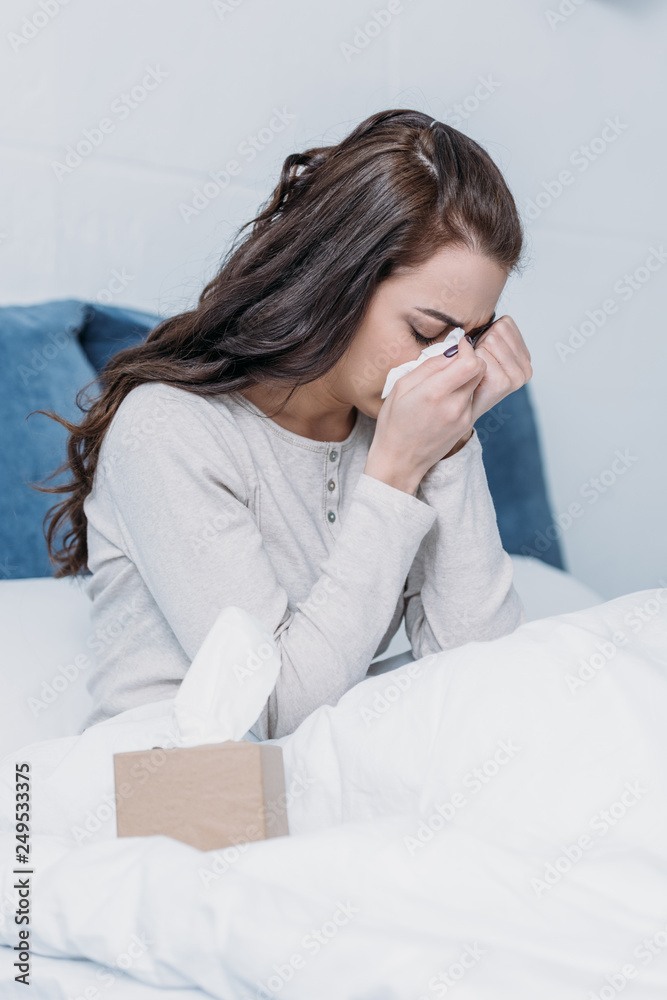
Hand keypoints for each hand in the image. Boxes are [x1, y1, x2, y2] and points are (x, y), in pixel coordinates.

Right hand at [365, 344, 486, 491]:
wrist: (400, 460)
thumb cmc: (394, 422)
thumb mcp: (401, 386)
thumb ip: (429, 366)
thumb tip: (451, 351)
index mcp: (434, 393)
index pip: (471, 363)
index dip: (467, 349)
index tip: (458, 346)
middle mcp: (454, 405)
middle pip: (480, 370)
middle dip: (469, 360)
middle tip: (453, 361)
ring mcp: (463, 417)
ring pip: (477, 384)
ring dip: (466, 377)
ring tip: (444, 383)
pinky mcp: (467, 425)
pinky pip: (472, 399)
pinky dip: (463, 392)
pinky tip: (445, 399)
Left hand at [466, 314, 532, 424]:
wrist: (460, 409)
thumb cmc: (469, 376)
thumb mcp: (484, 347)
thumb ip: (489, 331)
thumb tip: (477, 324)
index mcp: (524, 355)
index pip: (505, 323)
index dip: (486, 334)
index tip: (484, 352)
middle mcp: (526, 367)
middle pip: (497, 330)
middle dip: (481, 342)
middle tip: (477, 363)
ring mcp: (517, 376)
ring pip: (490, 341)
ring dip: (475, 352)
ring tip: (475, 370)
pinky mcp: (504, 384)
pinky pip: (482, 357)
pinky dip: (472, 362)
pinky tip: (473, 377)